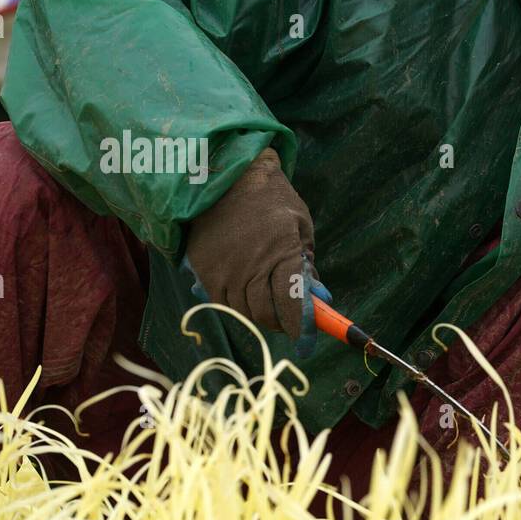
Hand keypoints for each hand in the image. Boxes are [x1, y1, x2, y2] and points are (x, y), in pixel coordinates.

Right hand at [185, 148, 325, 353]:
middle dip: (282, 323)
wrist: (224, 175)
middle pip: (266, 315)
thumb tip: (316, 300)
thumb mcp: (301, 226)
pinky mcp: (203, 270)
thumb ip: (306, 264)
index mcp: (281, 253)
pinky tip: (246, 292)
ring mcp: (223, 270)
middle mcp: (250, 266)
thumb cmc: (272, 200)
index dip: (302, 328)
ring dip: (259, 315)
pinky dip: (237, 305)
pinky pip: (221, 302)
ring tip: (269, 303)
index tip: (307, 344)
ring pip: (243, 312)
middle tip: (290, 320)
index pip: (293, 304)